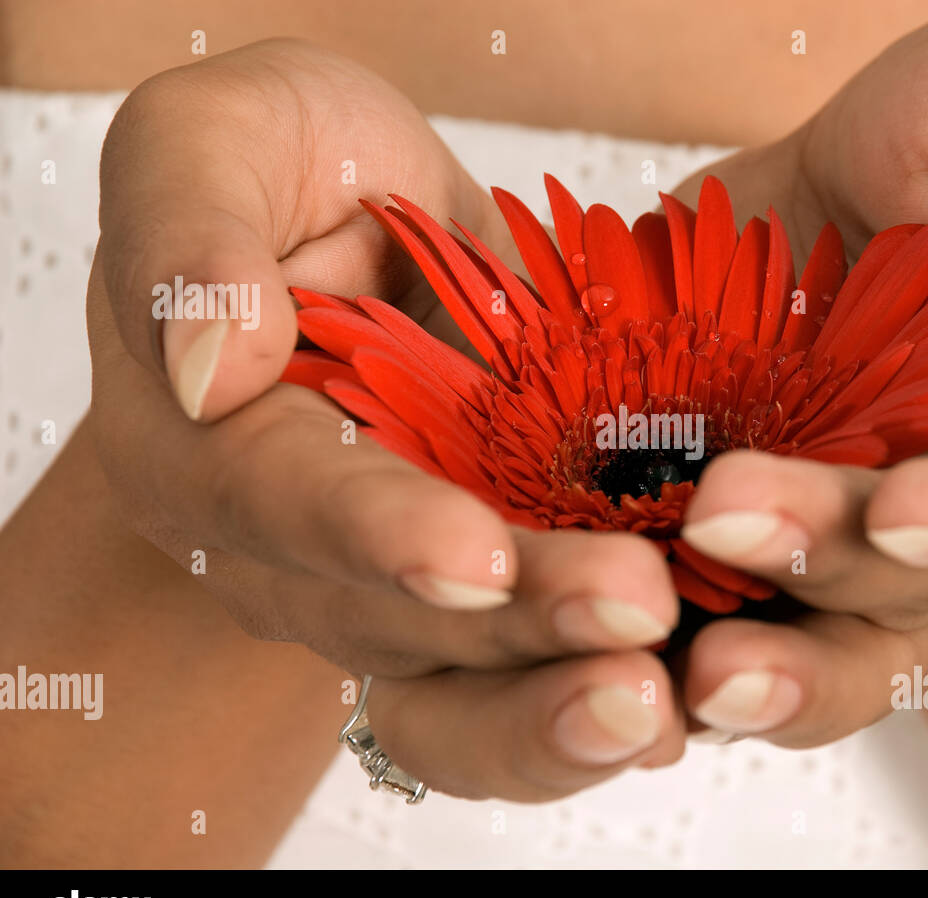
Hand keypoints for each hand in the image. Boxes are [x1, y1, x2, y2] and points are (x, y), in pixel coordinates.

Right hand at [89, 39, 685, 799]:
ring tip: (667, 677)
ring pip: (469, 657)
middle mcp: (285, 548)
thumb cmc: (285, 162)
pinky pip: (533, 649)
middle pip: (391, 612)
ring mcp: (385, 581)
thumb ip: (186, 234)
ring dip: (568, 670)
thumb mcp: (213, 139)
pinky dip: (602, 665)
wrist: (371, 211)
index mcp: (198, 447)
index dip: (373, 532)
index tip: (474, 558)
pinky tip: (690, 675)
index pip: (276, 501)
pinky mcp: (481, 580)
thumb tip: (206, 368)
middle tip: (636, 611)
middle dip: (513, 623)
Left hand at [669, 2, 927, 741]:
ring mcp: (839, 529)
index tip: (906, 511)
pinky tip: (599, 644)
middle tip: (724, 516)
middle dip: (821, 556)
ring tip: (690, 671)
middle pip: (904, 577)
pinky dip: (663, 634)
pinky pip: (705, 605)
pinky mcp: (733, 523)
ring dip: (758, 667)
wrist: (836, 171)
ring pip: (814, 633)